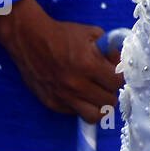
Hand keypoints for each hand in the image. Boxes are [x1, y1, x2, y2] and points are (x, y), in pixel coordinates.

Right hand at [0, 0, 121, 123]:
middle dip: (111, 91)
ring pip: (93, 116)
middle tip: (106, 83)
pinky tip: (78, 93)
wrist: (30, 39)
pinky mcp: (51, 102)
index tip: (114, 71)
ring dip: (99, 106)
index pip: (117, 83)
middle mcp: (76, 85)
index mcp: (89, 66)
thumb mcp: (93, 34)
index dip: (119, 76)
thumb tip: (118, 62)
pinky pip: (74, 113)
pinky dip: (80, 106)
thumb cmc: (63, 35)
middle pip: (109, 102)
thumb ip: (109, 49)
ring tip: (96, 94)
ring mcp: (63, 96)